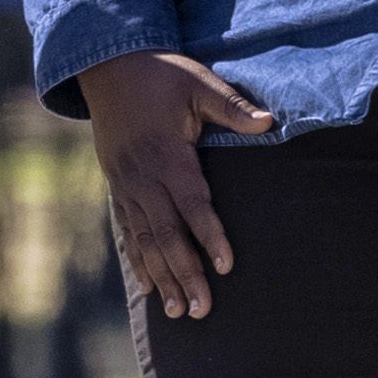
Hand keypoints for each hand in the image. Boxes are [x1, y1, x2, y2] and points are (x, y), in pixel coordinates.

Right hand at [81, 53, 280, 313]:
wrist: (107, 65)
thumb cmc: (160, 73)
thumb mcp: (198, 82)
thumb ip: (232, 106)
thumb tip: (270, 121)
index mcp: (166, 153)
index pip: (192, 202)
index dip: (209, 234)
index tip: (226, 265)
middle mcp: (142, 176)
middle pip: (166, 233)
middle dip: (185, 273)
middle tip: (202, 310)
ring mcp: (125, 184)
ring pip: (145, 240)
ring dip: (162, 277)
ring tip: (178, 312)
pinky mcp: (116, 187)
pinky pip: (126, 231)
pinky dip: (138, 261)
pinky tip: (149, 289)